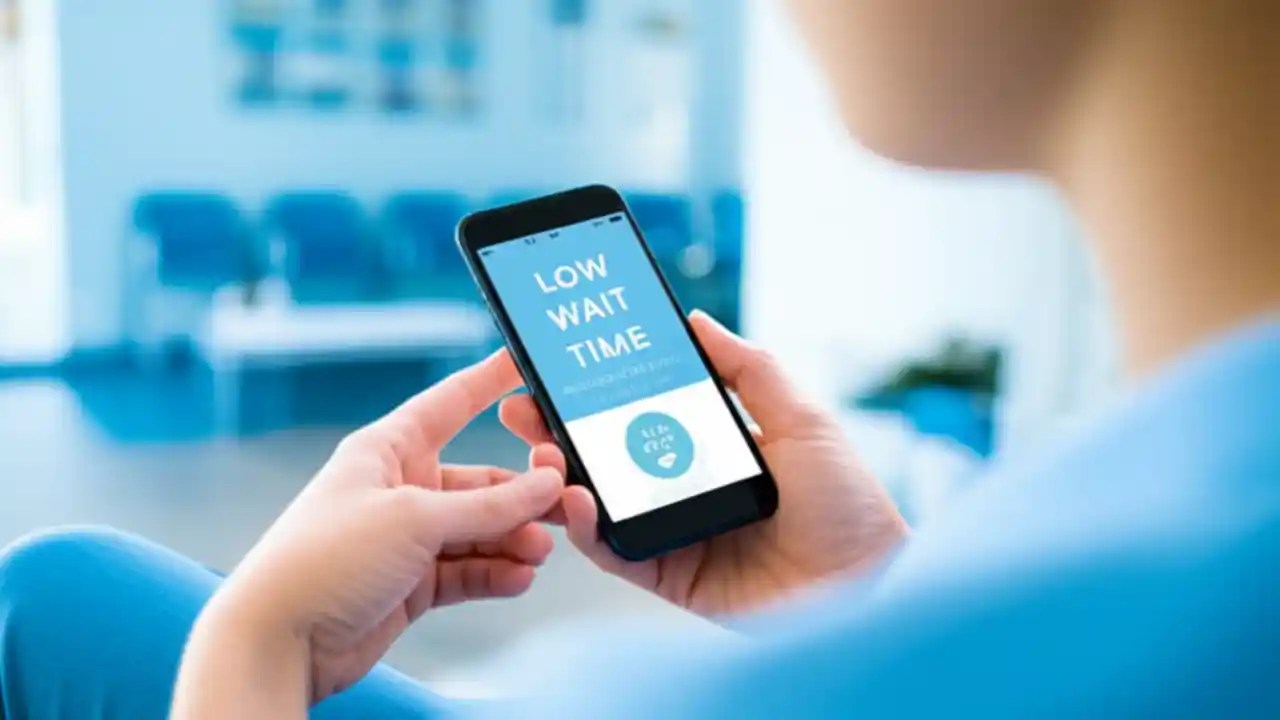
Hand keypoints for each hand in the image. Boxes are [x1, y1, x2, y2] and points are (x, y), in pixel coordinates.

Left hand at [180, 351, 565, 708]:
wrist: (278, 641)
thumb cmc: (324, 560)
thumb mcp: (414, 521)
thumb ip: (487, 506)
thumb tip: (546, 485)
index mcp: (387, 450)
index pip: (449, 403)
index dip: (488, 381)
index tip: (525, 361)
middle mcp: (400, 489)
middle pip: (479, 482)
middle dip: (521, 495)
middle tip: (563, 502)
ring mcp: (407, 539)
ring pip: (480, 530)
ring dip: (514, 539)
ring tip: (539, 552)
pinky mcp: (412, 584)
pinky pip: (469, 570)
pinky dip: (495, 574)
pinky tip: (518, 579)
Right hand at [500, 311, 907, 617]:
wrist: (870, 585)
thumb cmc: (848, 503)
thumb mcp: (801, 419)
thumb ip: (749, 369)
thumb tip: (696, 320)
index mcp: (714, 447)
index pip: (642, 412)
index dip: (601, 390)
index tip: (562, 362)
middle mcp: (686, 487)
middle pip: (608, 455)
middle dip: (560, 429)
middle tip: (523, 403)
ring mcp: (675, 532)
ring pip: (600, 502)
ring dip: (562, 476)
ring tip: (540, 448)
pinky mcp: (670, 576)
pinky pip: (614, 551)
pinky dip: (587, 527)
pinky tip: (576, 497)